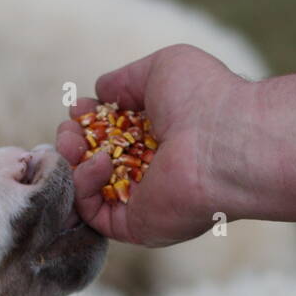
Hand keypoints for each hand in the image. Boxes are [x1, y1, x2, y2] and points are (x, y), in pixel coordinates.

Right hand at [56, 44, 252, 246]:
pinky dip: (85, 186)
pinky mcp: (136, 227)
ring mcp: (145, 202)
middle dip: (72, 143)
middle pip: (95, 163)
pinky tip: (100, 162)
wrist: (227, 140)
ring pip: (89, 191)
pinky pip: (94, 213)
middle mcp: (154, 172)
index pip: (113, 135)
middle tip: (68, 131)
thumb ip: (126, 79)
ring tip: (72, 142)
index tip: (78, 109)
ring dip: (71, 163)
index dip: (89, 122)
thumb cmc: (205, 98)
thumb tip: (101, 90)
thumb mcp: (161, 68)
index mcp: (162, 137)